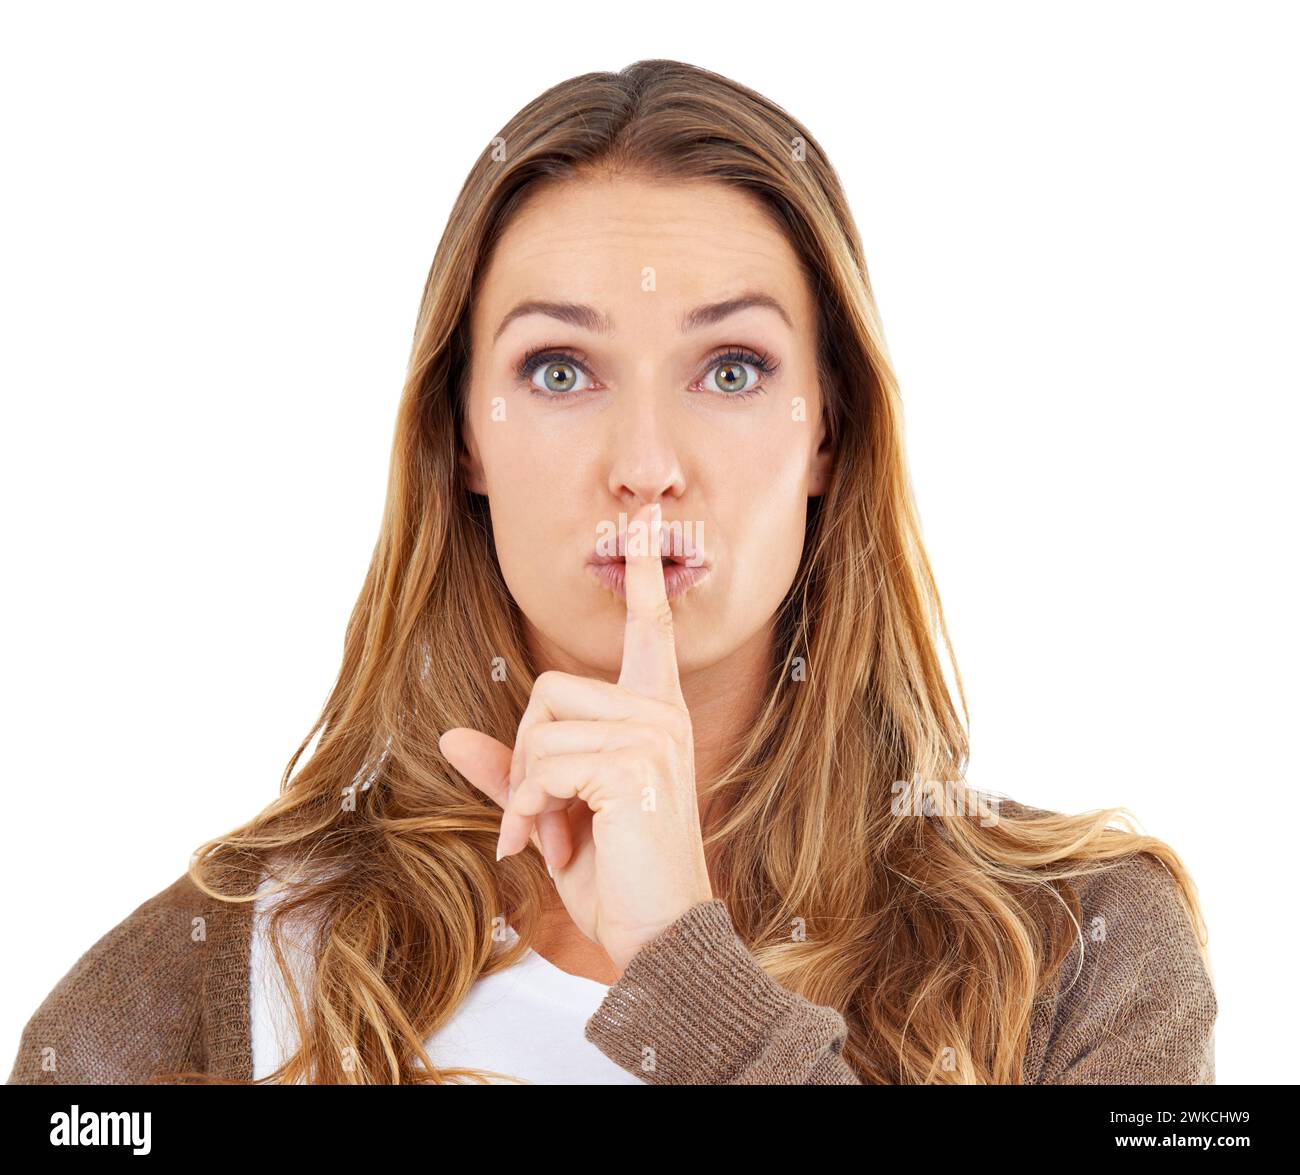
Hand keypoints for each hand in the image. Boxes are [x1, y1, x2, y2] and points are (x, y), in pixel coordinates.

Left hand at [439, 501, 713, 972]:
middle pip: (548, 687)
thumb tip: (449, 739)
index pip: (649, 631)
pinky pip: (544, 760)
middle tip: (539, 816)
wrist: (656, 937)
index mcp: (652, 715)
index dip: (645, 578)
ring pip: (541, 724)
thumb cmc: (616, 876)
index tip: (647, 524)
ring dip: (525, 790)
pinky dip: (527, 805)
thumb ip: (511, 771)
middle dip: (526, 755)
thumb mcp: (553, 816)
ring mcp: (653, 734)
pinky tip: (545, 843)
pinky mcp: (635, 762)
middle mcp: (660, 713)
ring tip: (547, 835)